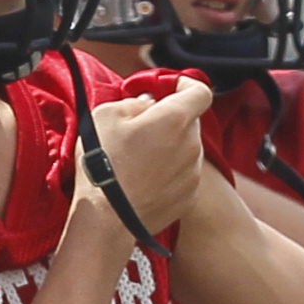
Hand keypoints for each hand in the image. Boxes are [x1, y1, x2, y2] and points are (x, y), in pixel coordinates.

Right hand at [76, 75, 211, 237]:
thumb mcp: (105, 116)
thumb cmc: (103, 164)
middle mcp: (192, 144)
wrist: (108, 217)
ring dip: (170, 146)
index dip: (185, 85)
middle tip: (141, 127)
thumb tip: (149, 104)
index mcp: (175, 119)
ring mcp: (194, 172)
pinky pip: (184, 173)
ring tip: (139, 158)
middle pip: (190, 121)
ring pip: (187, 147)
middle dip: (170, 118)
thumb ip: (134, 102)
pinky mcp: (191, 195)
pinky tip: (145, 179)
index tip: (170, 88)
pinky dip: (170, 170)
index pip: (200, 91)